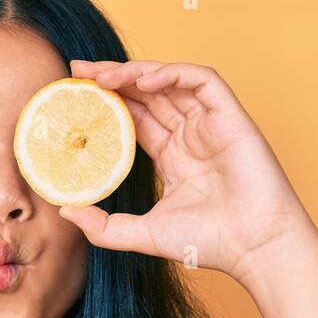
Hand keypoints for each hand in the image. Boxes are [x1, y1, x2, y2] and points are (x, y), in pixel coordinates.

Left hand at [61, 59, 317, 279]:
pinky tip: (144, 80)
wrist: (253, 247)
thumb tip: (64, 210)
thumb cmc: (209, 243)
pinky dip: (173, 73)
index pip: (134, 118)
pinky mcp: (230, 116)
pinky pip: (201, 80)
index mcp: (173, 157)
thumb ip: (104, 226)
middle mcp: (190, 136)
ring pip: (170, 82)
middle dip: (113, 78)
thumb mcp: (143, 233)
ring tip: (103, 75)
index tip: (74, 95)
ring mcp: (210, 124)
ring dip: (136, 72)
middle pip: (147, 94)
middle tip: (79, 71)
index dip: (107, 103)